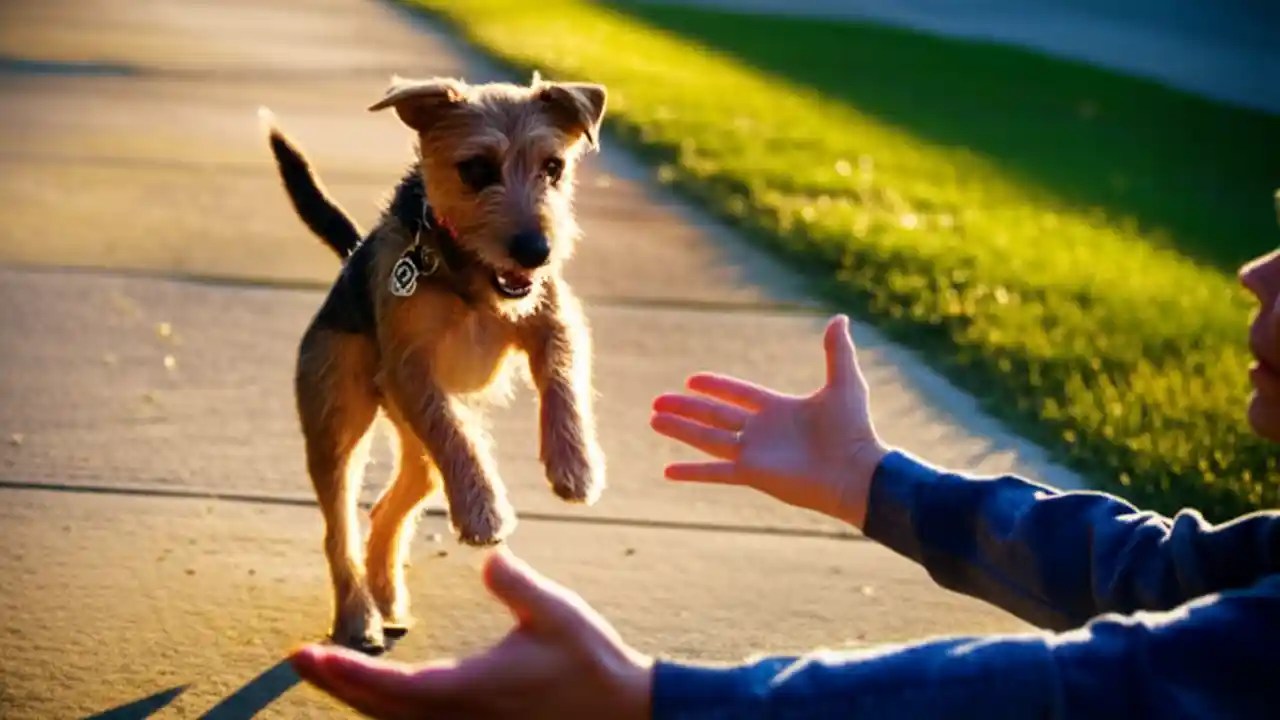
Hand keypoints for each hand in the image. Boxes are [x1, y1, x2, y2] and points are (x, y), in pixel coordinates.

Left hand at [290, 550, 652, 719]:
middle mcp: (460, 718)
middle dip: (336, 685)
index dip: (343, 672)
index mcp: (468, 690)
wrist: (625, 713)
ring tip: (332, 671)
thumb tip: (487, 555)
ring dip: (359, 699)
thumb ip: (516, 584)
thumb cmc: (592, 663)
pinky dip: (389, 709)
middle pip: (378, 710)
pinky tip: (384, 693)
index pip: (387, 686)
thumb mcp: (557, 612)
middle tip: (300, 658)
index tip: (304, 654)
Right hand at [651, 315, 886, 527]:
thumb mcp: (845, 382)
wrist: (858, 472)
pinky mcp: (752, 474)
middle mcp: (761, 431)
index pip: (738, 394)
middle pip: (714, 415)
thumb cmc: (855, 429)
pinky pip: (715, 471)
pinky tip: (667, 472)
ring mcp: (754, 453)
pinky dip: (691, 473)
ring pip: (707, 438)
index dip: (715, 386)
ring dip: (680, 430)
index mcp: (779, 408)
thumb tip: (840, 318)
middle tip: (657, 401)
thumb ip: (837, 351)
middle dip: (685, 408)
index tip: (691, 380)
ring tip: (653, 420)